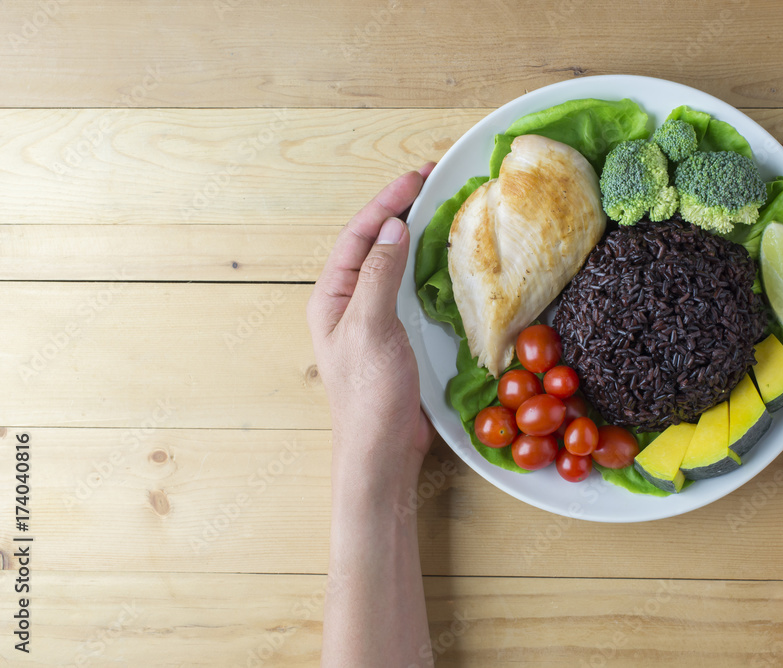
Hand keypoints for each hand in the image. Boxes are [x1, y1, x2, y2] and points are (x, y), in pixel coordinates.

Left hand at [307, 163, 436, 477]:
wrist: (382, 452)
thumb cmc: (369, 396)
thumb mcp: (370, 329)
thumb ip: (379, 276)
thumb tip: (393, 228)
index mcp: (333, 296)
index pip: (359, 235)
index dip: (387, 202)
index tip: (418, 177)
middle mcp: (349, 302)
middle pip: (374, 242)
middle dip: (401, 209)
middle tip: (434, 182)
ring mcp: (372, 318)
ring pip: (393, 263)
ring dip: (415, 234)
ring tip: (442, 209)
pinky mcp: (395, 335)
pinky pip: (408, 288)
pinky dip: (426, 266)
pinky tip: (445, 259)